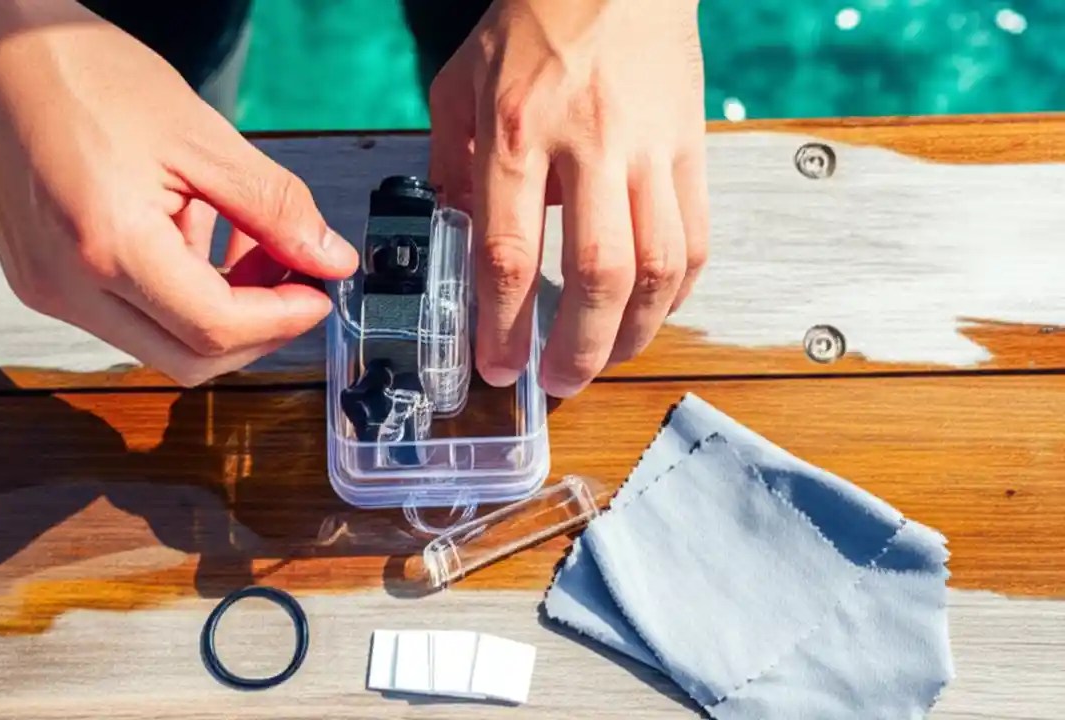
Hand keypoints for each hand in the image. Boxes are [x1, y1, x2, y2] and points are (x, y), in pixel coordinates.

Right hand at [0, 2, 357, 386]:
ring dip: (218, 311)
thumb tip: (329, 259)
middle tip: (294, 276)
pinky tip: (193, 235)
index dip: (283, 318)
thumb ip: (273, 207)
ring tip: (246, 242)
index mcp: (108, 246)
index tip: (319, 290)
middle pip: (189, 358)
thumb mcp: (201, 135)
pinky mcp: (41, 283)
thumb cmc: (83, 75)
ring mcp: (48, 291)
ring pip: (160, 343)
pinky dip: (176, 294)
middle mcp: (69, 286)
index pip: (216, 329)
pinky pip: (126, 317)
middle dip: (257, 328)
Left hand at [428, 0, 708, 397]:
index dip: (503, 326)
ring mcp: (649, 150)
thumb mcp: (459, 82)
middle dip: (578, 347)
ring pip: (657, 267)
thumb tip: (449, 233)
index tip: (498, 367)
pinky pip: (694, 239)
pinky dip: (675, 292)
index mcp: (516, 132)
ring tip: (605, 357)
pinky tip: (650, 313)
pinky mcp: (690, 149)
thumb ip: (448, 162)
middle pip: (596, 273)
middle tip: (559, 381)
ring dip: (633, 331)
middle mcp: (588, 146)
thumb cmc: (532, 21)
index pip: (510, 252)